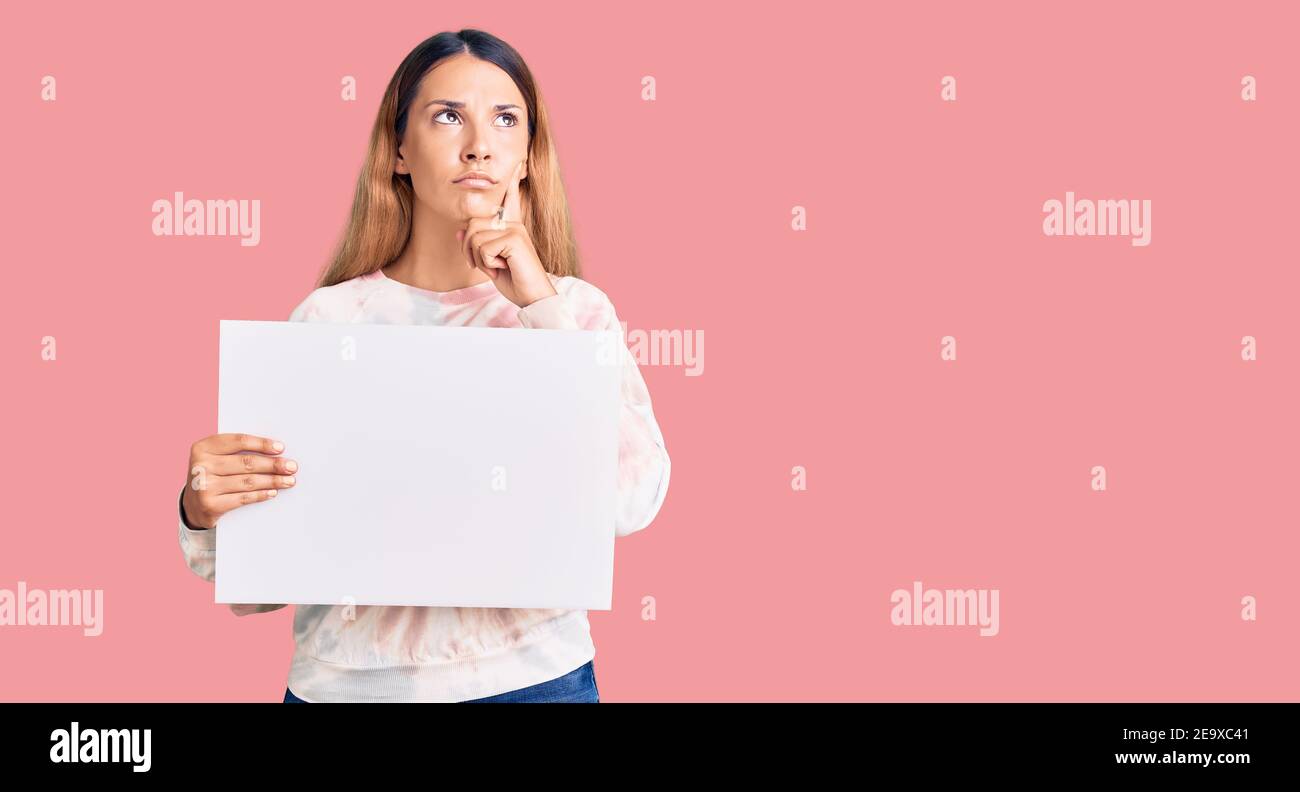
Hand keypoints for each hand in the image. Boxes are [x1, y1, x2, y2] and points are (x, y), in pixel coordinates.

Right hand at [182, 434, 297, 529]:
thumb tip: (275, 452)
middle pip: (246, 462)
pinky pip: (243, 498)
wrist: (192, 505)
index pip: (238, 441)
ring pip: (248, 481)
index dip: (262, 444)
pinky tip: (273, 492)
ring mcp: (204, 486)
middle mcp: (200, 466)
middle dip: (273, 465)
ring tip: (288, 480)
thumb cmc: (212, 475)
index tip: (280, 448)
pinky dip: (261, 495)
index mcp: (202, 447)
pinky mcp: (210, 505)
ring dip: (272, 481)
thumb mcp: (216, 458)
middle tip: (291, 466)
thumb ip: (237, 451)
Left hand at [457, 160, 557, 307]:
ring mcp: (514, 230)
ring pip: (475, 238)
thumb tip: (459, 232)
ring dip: (478, 259)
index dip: (511, 182)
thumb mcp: (490, 262)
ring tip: (496, 267)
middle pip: (472, 224)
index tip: (518, 163)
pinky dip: (487, 264)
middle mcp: (513, 225)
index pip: (510, 200)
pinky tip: (502, 268)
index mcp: (511, 227)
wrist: (532, 296)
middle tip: (484, 265)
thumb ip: (476, 246)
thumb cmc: (515, 280)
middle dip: (468, 249)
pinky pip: (483, 248)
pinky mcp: (514, 239)